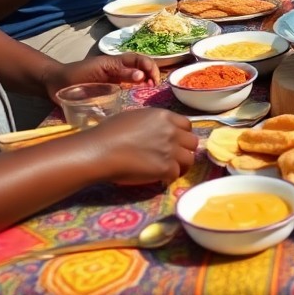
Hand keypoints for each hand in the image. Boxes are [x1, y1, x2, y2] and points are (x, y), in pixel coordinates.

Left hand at [44, 52, 159, 100]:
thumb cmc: (74, 75)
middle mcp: (117, 69)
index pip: (138, 59)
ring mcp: (114, 80)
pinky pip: (127, 89)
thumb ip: (118, 72)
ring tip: (150, 90)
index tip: (153, 79)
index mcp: (114, 62)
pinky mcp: (110, 90)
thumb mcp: (98, 71)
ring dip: (146, 81)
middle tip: (154, 86)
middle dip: (151, 73)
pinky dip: (136, 91)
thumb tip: (141, 75)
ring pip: (136, 77)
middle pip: (140, 66)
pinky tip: (138, 98)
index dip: (149, 66)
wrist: (57, 83)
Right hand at [83, 108, 198, 184]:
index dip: (182, 135)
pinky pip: (176, 174)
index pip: (187, 125)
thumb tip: (154, 130)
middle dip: (185, 150)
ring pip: (189, 159)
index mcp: (163, 116)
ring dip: (181, 166)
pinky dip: (169, 178)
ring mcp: (171, 150)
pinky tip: (160, 178)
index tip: (175, 142)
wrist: (101, 151)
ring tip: (169, 170)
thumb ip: (151, 122)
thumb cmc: (109, 132)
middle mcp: (171, 131)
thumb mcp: (134, 117)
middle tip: (174, 158)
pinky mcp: (166, 168)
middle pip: (192, 142)